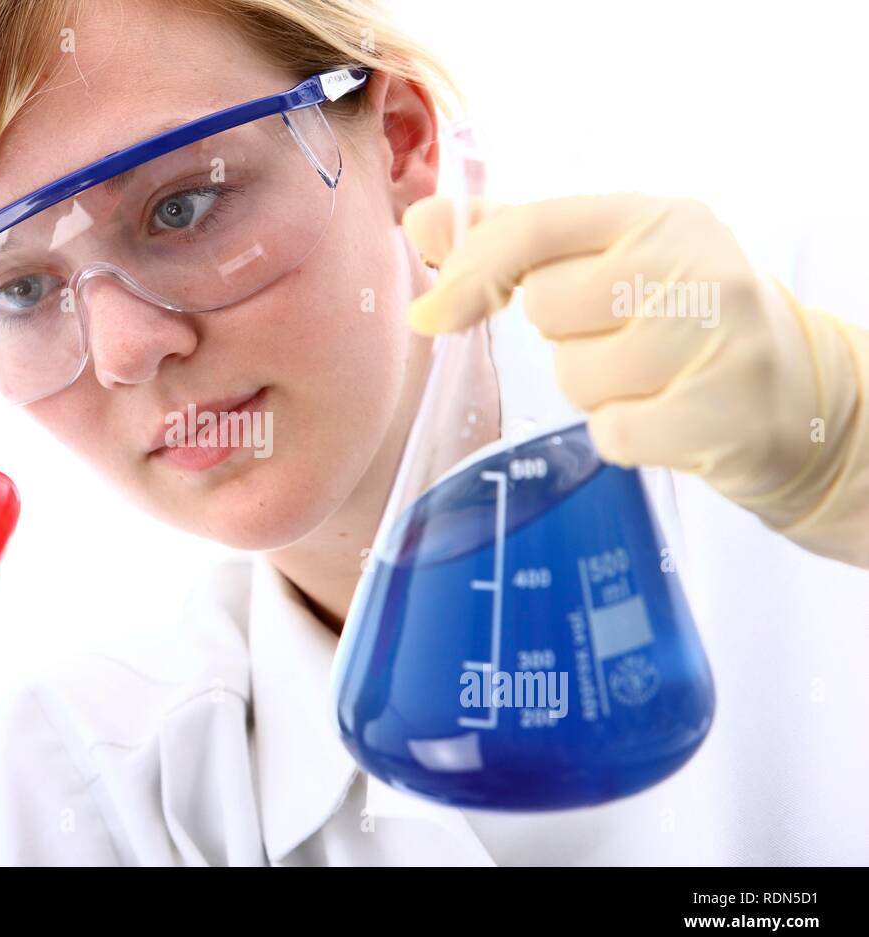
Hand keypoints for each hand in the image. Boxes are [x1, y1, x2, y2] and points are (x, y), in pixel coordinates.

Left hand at [402, 193, 868, 566]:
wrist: (797, 396)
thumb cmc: (681, 321)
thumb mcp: (612, 261)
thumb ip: (513, 239)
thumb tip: (421, 220)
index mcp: (658, 217)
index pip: (535, 227)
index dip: (471, 270)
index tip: (433, 314)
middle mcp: (695, 265)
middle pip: (548, 308)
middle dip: (564, 338)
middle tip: (618, 340)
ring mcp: (718, 338)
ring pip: (576, 378)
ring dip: (595, 392)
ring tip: (650, 380)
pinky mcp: (723, 413)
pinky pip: (612, 434)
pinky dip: (625, 435)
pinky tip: (665, 419)